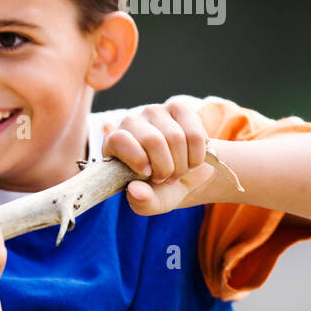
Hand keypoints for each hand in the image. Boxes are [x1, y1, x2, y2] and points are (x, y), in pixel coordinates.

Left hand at [101, 97, 214, 215]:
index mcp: (114, 143)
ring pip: (175, 137)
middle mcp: (131, 122)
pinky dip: (197, 154)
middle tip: (167, 178)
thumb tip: (134, 190)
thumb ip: (141, 201)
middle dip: (166, 167)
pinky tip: (191, 160)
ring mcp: (154, 112)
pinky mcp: (178, 108)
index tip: (148, 174)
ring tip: (178, 171)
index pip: (119, 139)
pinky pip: (194, 132)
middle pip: (153, 140)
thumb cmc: (160, 189)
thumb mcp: (150, 203)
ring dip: (183, 164)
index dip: (137, 159)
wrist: (186, 177)